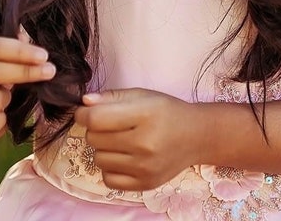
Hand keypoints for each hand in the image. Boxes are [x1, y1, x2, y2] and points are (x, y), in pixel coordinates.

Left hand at [73, 88, 198, 191]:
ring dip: (103, 148)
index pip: (96, 119)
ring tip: (120, 140)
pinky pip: (108, 179)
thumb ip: (112, 97)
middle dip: (96, 129)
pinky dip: (110, 167)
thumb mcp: (143, 95)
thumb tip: (84, 103)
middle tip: (111, 124)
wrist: (196, 136)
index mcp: (144, 115)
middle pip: (94, 139)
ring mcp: (144, 168)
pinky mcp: (144, 184)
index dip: (83, 114)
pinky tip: (123, 157)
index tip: (85, 112)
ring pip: (98, 159)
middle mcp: (144, 144)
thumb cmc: (167, 111)